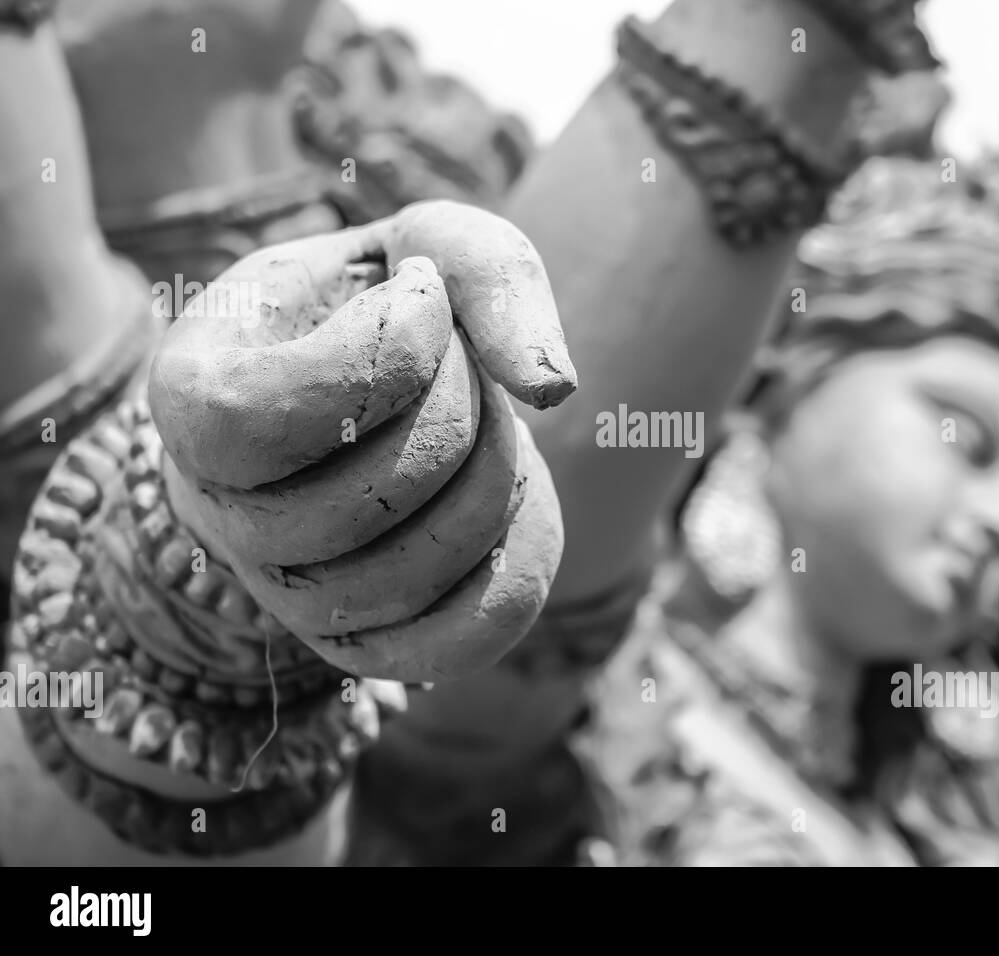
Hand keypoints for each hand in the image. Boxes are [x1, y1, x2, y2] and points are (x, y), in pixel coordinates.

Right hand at [149, 200, 576, 683]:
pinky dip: (519, 566)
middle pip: (365, 497)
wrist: (380, 393)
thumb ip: (490, 277)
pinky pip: (456, 643)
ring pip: (417, 573)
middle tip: (462, 363)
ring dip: (497, 476)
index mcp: (190, 399)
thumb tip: (553, 391)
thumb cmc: (388, 307)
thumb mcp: (430, 246)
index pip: (257, 418)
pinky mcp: (361, 645)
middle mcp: (219, 513)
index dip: (379, 358)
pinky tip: (521, 499)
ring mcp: (286, 593)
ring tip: (484, 425)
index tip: (421, 294)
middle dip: (459, 409)